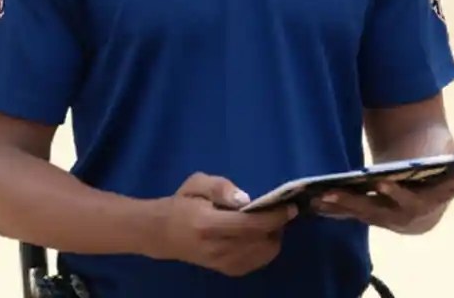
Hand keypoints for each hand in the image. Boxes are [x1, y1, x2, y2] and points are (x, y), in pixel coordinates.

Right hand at [143, 172, 297, 276]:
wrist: (162, 234)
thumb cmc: (182, 203)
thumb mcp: (196, 183)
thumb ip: (220, 187)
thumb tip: (245, 199)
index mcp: (207, 225)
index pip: (249, 225)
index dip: (274, 217)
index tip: (290, 206)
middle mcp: (216, 248)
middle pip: (260, 241)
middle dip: (277, 226)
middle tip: (280, 210)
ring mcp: (221, 263)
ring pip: (262, 254)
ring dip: (273, 237)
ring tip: (270, 221)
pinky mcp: (226, 270)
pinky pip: (257, 262)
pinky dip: (265, 248)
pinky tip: (260, 234)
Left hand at [311, 162, 453, 234]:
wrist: (429, 177)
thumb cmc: (440, 157)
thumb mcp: (451, 151)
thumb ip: (453, 154)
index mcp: (432, 199)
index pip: (414, 200)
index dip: (398, 193)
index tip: (381, 181)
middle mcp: (409, 214)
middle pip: (381, 211)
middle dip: (358, 203)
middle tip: (335, 192)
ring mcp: (390, 217)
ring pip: (364, 214)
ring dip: (341, 207)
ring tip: (318, 196)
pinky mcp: (374, 214)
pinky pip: (353, 214)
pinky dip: (335, 210)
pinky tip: (314, 203)